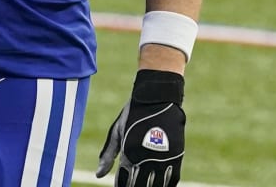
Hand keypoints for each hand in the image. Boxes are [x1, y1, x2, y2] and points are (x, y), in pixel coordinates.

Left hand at [97, 69, 185, 186]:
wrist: (157, 97)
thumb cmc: (133, 114)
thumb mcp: (117, 132)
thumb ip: (108, 155)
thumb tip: (98, 175)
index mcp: (128, 153)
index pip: (123, 183)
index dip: (121, 186)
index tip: (120, 185)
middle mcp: (146, 159)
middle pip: (139, 186)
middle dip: (134, 186)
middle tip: (132, 185)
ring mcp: (162, 159)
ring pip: (157, 186)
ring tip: (146, 184)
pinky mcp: (176, 157)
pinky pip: (173, 179)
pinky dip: (166, 184)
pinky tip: (160, 184)